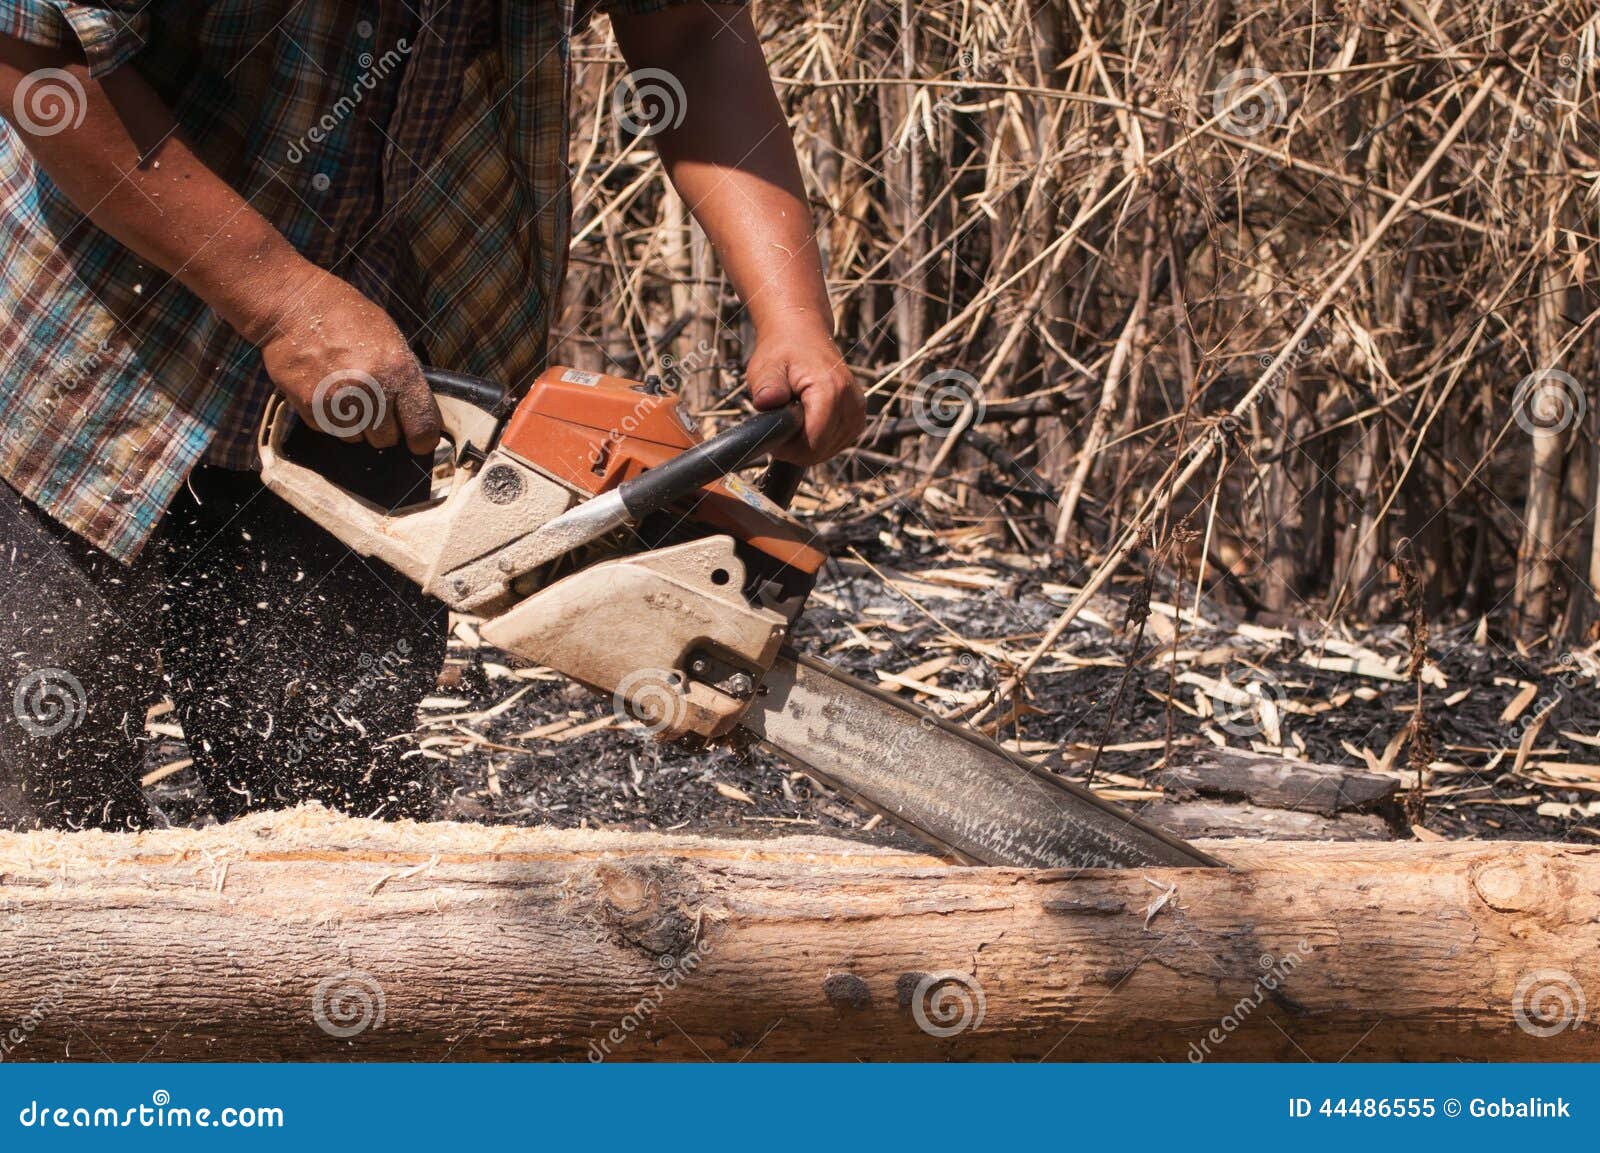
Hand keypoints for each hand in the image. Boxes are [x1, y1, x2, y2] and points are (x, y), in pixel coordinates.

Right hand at [251, 270, 440, 453]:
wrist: (293, 306)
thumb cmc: (346, 317)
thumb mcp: (390, 338)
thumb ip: (404, 377)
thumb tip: (417, 412)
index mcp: (398, 370)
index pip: (423, 428)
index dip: (423, 438)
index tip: (419, 440)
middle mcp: (371, 390)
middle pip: (387, 439)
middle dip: (383, 427)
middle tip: (373, 402)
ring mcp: (339, 401)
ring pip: (357, 439)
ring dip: (355, 424)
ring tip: (346, 392)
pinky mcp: (310, 407)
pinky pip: (329, 430)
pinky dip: (329, 418)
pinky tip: (325, 390)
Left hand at [746, 322, 864, 464]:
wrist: (803, 334)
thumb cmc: (782, 350)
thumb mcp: (766, 366)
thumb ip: (767, 386)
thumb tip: (765, 402)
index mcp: (830, 391)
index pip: (814, 444)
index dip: (788, 450)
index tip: (772, 437)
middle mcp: (851, 402)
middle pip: (821, 451)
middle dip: (796, 448)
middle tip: (779, 427)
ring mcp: (858, 411)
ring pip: (829, 451)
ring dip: (807, 444)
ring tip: (792, 419)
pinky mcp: (858, 416)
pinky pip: (836, 443)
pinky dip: (819, 440)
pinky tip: (806, 422)